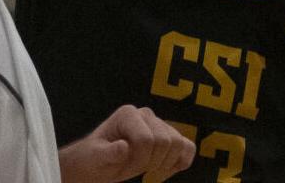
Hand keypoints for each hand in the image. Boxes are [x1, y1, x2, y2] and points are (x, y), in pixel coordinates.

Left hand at [58, 105, 195, 182]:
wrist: (100, 162)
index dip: (139, 160)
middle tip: (136, 168)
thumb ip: (108, 153)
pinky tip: (165, 170)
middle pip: (166, 141)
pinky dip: (181, 162)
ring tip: (148, 168)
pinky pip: (188, 147)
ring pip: (179, 143)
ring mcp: (159, 124)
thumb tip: (123, 147)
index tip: (125, 165)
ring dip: (166, 163)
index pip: (146, 139)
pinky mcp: (169, 136)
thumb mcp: (96, 158)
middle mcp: (146, 114)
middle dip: (151, 162)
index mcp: (127, 114)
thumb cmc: (96, 158)